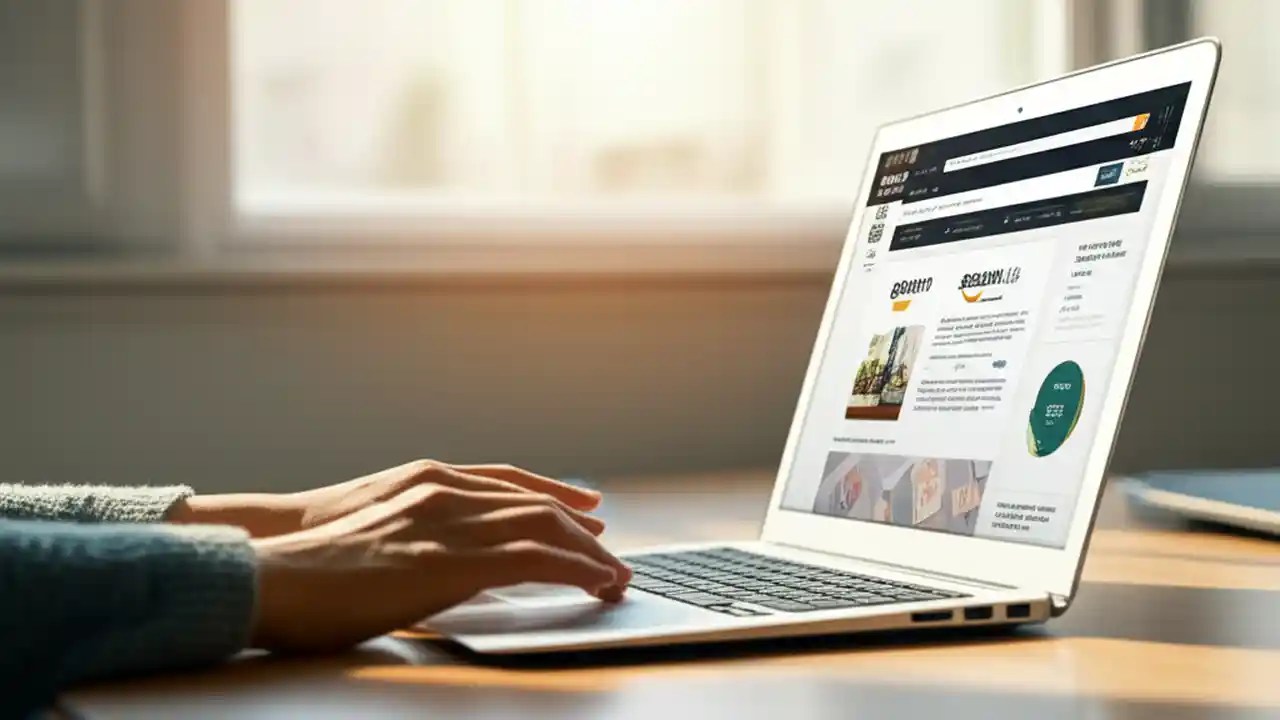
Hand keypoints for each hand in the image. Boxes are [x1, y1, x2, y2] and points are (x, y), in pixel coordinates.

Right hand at [249, 477, 630, 652]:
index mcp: (425, 480)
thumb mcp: (373, 528)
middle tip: (606, 548)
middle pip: (533, 503)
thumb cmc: (308, 561)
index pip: (507, 482)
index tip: (582, 508)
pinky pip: (535, 559)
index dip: (551, 494)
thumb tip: (444, 561)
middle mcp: (445, 490)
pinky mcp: (455, 560)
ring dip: (587, 552)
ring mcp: (451, 521)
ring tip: (614, 574)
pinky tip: (595, 582)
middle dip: (576, 527)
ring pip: (543, 526)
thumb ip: (416, 532)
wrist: (272, 570)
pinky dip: (575, 569)